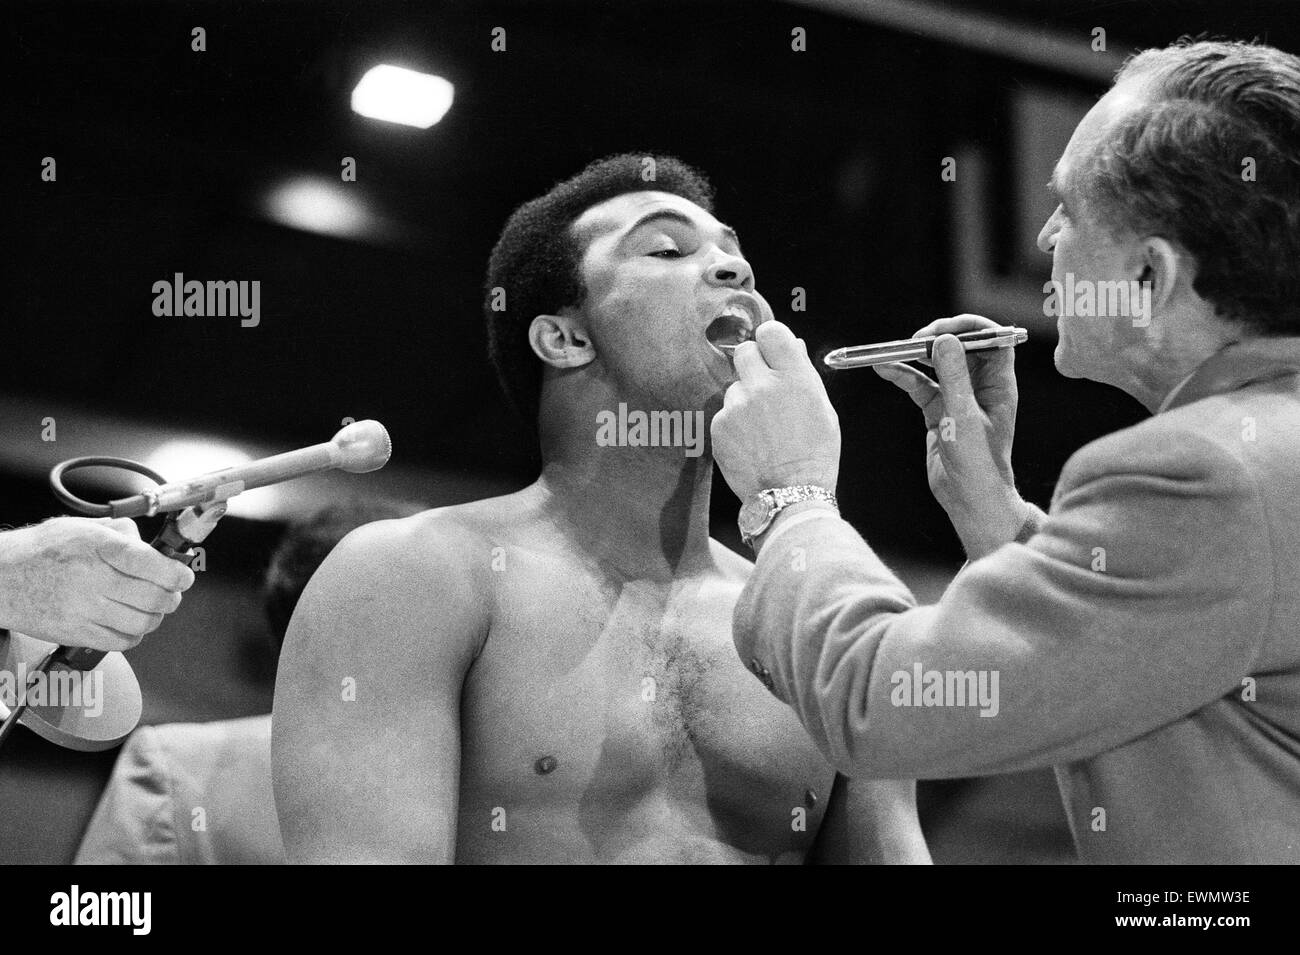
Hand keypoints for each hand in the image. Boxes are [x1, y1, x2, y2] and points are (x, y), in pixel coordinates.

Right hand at [0, 516, 194, 650]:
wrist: (0, 578)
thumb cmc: (39, 551)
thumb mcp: (82, 527)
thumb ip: (121, 533)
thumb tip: (152, 547)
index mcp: (97, 547)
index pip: (150, 563)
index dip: (177, 573)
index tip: (183, 576)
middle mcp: (92, 579)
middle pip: (154, 597)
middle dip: (172, 596)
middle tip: (171, 592)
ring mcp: (84, 609)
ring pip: (142, 622)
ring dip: (155, 616)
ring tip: (150, 607)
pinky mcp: (76, 633)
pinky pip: (122, 642)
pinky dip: (135, 634)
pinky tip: (130, 622)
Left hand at [711, 320, 840, 502]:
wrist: (790, 494)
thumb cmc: (814, 454)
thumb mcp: (823, 409)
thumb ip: (803, 374)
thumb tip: (793, 347)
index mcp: (794, 377)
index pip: (770, 332)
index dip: (770, 342)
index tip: (772, 352)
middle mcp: (763, 386)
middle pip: (745, 351)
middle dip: (753, 365)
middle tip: (764, 388)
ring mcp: (738, 405)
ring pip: (733, 386)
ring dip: (744, 399)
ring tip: (762, 427)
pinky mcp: (719, 425)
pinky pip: (724, 412)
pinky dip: (733, 423)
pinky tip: (750, 442)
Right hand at [873, 314, 1030, 557]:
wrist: (969, 499)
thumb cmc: (977, 462)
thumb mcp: (963, 416)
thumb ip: (953, 377)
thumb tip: (943, 340)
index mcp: (999, 384)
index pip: (992, 340)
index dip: (970, 327)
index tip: (943, 330)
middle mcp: (981, 387)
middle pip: (962, 347)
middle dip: (939, 337)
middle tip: (917, 340)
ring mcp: (958, 399)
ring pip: (937, 366)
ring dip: (917, 355)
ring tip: (897, 350)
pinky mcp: (938, 412)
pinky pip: (920, 386)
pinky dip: (904, 376)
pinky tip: (885, 369)